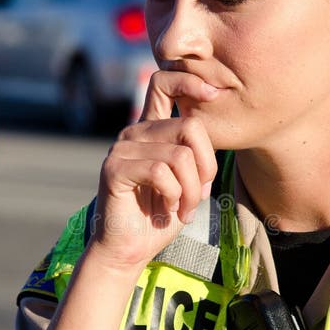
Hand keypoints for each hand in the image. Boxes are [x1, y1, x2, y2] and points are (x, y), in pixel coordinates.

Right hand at [87, 70, 219, 271]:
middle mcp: (134, 133)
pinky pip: (160, 172)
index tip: (214, 92)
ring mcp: (122, 148)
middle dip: (206, 168)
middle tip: (198, 197)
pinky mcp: (114, 168)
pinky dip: (173, 196)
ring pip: (180, 155)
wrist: (129, 249)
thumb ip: (197, 155)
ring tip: (182, 210)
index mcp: (151, 129)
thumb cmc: (161, 216)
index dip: (189, 80)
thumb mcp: (189, 181)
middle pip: (190, 127)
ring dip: (190, 191)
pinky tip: (165, 210)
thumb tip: (215, 137)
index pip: (164, 83)